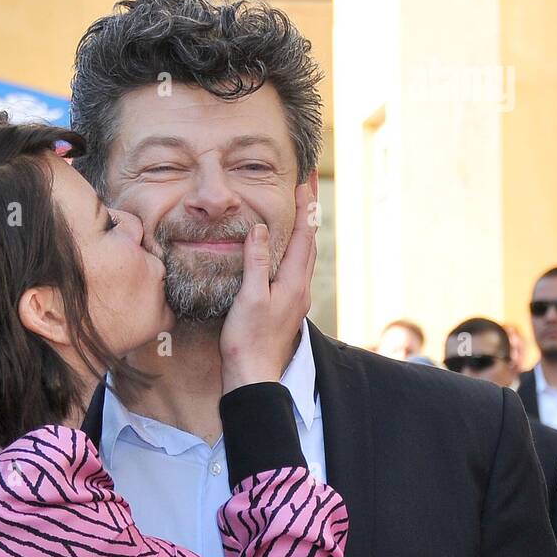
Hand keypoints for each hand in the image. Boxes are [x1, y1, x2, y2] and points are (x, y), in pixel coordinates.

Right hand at [219, 183, 316, 392]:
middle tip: (304, 190)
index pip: (304, 235)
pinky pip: (295, 271)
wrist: (253, 375)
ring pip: (304, 258)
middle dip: (308, 215)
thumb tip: (260, 229)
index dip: (304, 207)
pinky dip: (294, 252)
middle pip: (309, 243)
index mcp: (294, 282)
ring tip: (298, 214)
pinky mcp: (287, 310)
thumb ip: (256, 261)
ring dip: (303, 233)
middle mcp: (300, 289)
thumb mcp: (249, 297)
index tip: (303, 182)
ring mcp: (295, 301)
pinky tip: (284, 254)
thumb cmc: (247, 339)